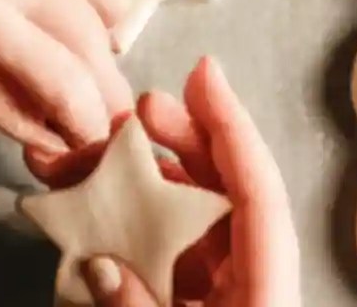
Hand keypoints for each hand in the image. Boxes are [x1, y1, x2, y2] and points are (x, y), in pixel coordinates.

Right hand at [28, 57, 301, 305]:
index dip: (231, 127)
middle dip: (181, 140)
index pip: (259, 192)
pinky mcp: (187, 302)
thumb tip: (102, 264)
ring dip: (143, 179)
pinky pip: (162, 249)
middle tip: (138, 110)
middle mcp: (249, 280)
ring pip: (185, 216)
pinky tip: (90, 203)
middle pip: (224, 191)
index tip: (202, 73)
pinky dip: (128, 223)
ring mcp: (218, 292)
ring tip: (94, 153)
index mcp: (267, 289)